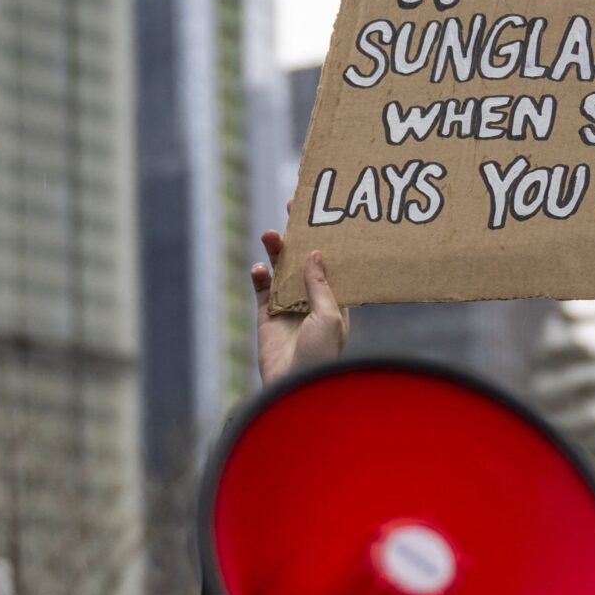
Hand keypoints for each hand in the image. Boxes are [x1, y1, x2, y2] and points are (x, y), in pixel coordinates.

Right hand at [251, 231, 346, 385]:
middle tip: (291, 209)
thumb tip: (315, 254)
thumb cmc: (321, 355)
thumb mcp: (330, 316)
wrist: (295, 385)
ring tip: (269, 235)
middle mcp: (312, 301)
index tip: (321, 216)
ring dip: (276, 252)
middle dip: (298, 237)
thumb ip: (320, 285)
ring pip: (281, 271)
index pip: (330, 264)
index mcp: (334, 301)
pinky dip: (259, 276)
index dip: (326, 240)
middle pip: (303, 261)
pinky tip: (259, 268)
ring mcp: (288, 307)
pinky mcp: (266, 317)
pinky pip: (262, 289)